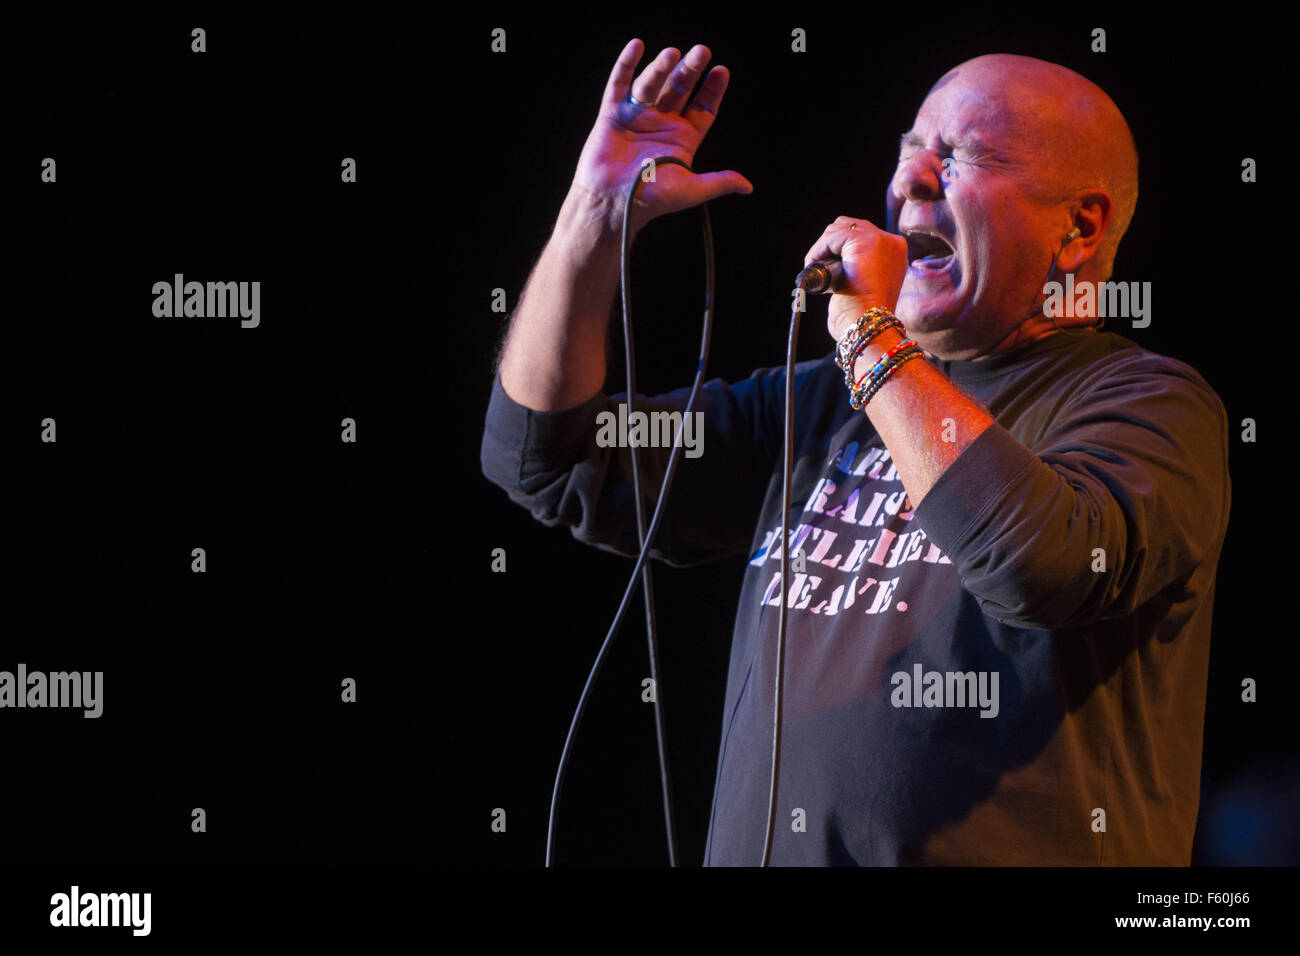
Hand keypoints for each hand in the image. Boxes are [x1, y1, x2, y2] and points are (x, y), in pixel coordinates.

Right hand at [570, 39, 752, 235]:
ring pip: (653, 85)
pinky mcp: (613, 114)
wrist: (611, 202)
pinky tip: (637, 46)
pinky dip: (626, 64)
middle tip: (702, 51)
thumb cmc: (651, 199)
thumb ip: (719, 182)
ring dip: (662, 68)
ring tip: (673, 53)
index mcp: (682, 139)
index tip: (721, 71)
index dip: (712, 90)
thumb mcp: (691, 190)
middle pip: (680, 90)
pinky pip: (619, 84)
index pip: (702, 108)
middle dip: (691, 71)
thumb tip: (748, 187)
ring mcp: (637, 117)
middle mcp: (662, 124)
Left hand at [804, 216, 908, 340]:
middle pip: (852, 226)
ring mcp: (882, 241)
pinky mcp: (865, 243)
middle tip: (819, 266)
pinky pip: (832, 236)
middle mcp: (892, 244)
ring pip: (840, 229)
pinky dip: (818, 249)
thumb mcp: (864, 287)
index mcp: (895, 254)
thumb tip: (835, 260)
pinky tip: (813, 265)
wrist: (866, 327)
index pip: (863, 234)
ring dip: (823, 247)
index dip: (840, 247)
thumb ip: (858, 269)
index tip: (826, 266)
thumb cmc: (861, 317)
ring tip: (816, 269)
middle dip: (831, 244)